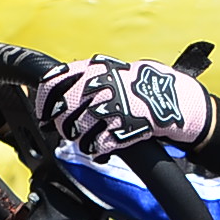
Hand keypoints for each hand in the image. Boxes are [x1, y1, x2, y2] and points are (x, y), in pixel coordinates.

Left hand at [34, 55, 213, 157]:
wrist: (177, 100)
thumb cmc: (143, 86)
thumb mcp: (113, 70)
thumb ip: (86, 75)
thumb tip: (55, 85)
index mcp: (95, 70)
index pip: (54, 82)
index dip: (43, 101)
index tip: (42, 112)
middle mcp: (100, 87)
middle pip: (62, 112)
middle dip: (61, 125)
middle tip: (66, 130)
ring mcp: (111, 109)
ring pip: (77, 131)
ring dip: (80, 138)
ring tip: (89, 138)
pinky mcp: (122, 130)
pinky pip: (96, 145)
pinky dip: (97, 149)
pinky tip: (103, 147)